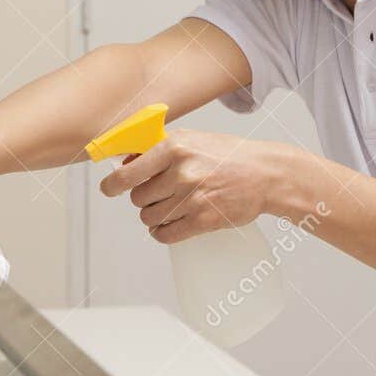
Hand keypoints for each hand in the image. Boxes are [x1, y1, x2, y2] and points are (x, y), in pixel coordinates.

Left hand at [98, 129, 287, 243]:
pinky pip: (165, 234)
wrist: (265, 174)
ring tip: (171, 208)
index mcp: (174, 147)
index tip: (109, 189)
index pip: (128, 172)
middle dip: (144, 199)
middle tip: (160, 194)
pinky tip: (171, 224)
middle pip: (138, 198)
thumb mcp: (193, 140)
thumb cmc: (229, 156)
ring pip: (149, 217)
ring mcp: (191, 198)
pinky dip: (163, 232)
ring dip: (154, 216)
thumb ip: (160, 150)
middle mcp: (180, 172)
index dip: (113, 184)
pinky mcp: (202, 219)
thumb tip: (125, 164)